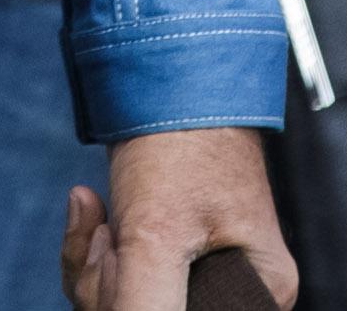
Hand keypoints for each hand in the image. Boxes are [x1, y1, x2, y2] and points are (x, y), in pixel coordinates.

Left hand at [62, 131, 295, 309]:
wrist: (159, 61)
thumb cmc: (177, 140)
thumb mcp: (156, 235)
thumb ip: (144, 307)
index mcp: (258, 294)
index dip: (139, 306)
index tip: (124, 258)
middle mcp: (236, 285)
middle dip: (109, 284)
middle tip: (109, 231)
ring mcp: (198, 264)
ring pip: (126, 298)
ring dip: (94, 260)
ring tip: (97, 211)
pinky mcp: (165, 242)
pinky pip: (117, 273)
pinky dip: (92, 244)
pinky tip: (88, 205)